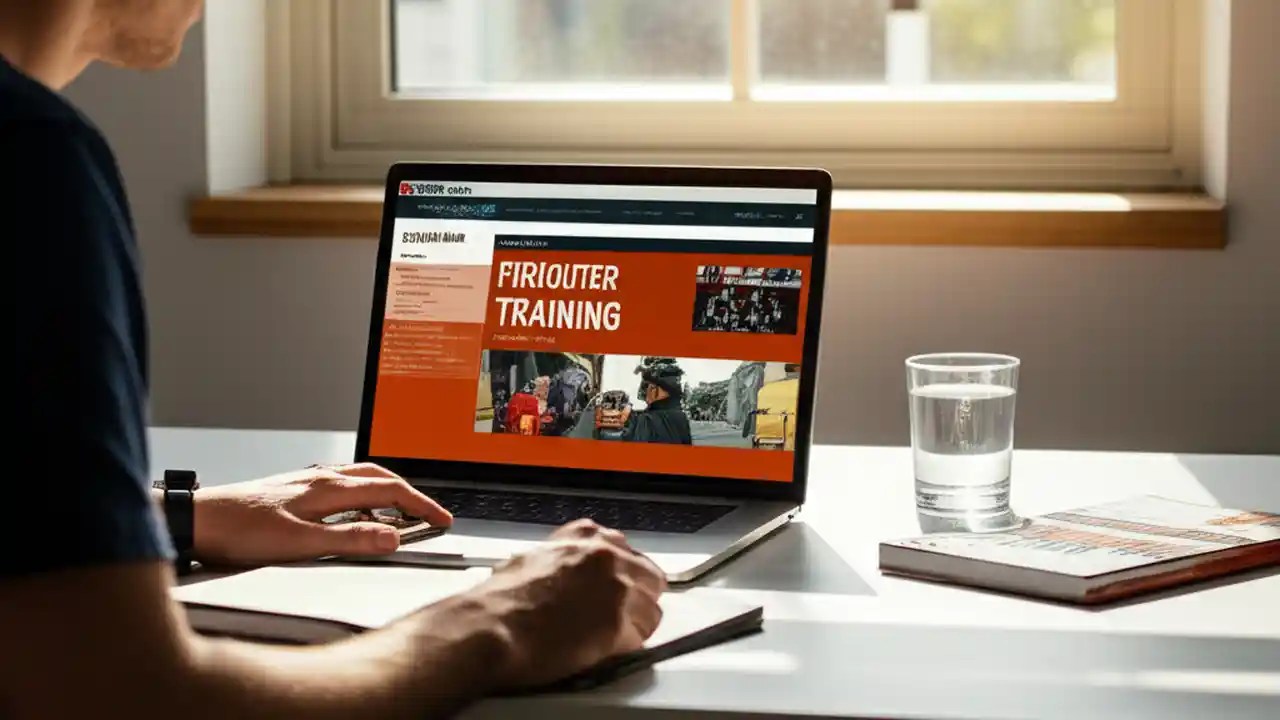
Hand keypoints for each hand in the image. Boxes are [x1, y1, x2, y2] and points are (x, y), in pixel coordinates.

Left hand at [192, 463, 452, 565]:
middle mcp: (320, 478)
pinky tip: (354, 508)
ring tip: (402, 509)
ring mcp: (305, 482)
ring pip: (360, 477)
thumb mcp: (297, 544)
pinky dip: (362, 493)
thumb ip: (347, 541)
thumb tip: (392, 538)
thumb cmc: (238, 531)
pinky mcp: (292, 490)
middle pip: (380, 477)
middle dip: (411, 494)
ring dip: (387, 490)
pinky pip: (341, 484)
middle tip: (431, 514)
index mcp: (328, 488)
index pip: (390, 492)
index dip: (421, 506)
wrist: (195, 520)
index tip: (442, 520)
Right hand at [438, 519, 665, 689]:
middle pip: (649, 578)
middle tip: (622, 617)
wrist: (491, 626)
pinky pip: (640, 640)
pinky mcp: (618, 624)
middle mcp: (607, 555)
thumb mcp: (533, 557)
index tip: (621, 588)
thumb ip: (566, 559)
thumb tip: (573, 575)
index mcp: (586, 536)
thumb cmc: (500, 598)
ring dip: (636, 625)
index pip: (628, 552)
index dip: (625, 576)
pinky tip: (603, 651)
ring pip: (651, 611)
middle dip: (638, 598)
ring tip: (610, 638)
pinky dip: (626, 648)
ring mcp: (616, 588)